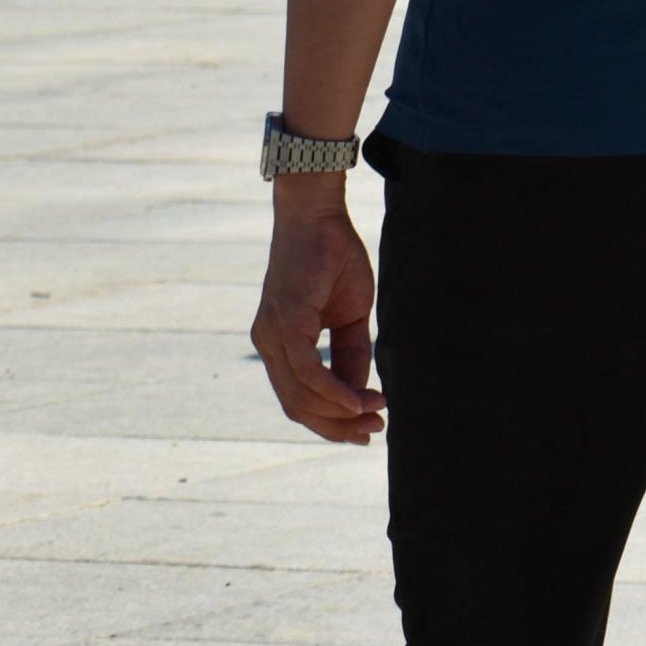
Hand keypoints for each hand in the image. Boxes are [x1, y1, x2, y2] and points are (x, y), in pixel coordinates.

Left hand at [253, 187, 382, 441]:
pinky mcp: (284, 321)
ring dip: (341, 413)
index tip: (367, 429)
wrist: (317, 213)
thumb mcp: (350, 317)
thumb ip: (350, 355)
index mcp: (279, 343)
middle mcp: (268, 343)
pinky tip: (359, 401)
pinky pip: (307, 371)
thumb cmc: (333, 258)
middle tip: (375, 431)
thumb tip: (359, 395)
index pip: (298, 399)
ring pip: (301, 395)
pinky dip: (334, 392)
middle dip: (337, 427)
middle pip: (297, 406)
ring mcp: (271, 334)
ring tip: (377, 413)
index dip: (332, 421)